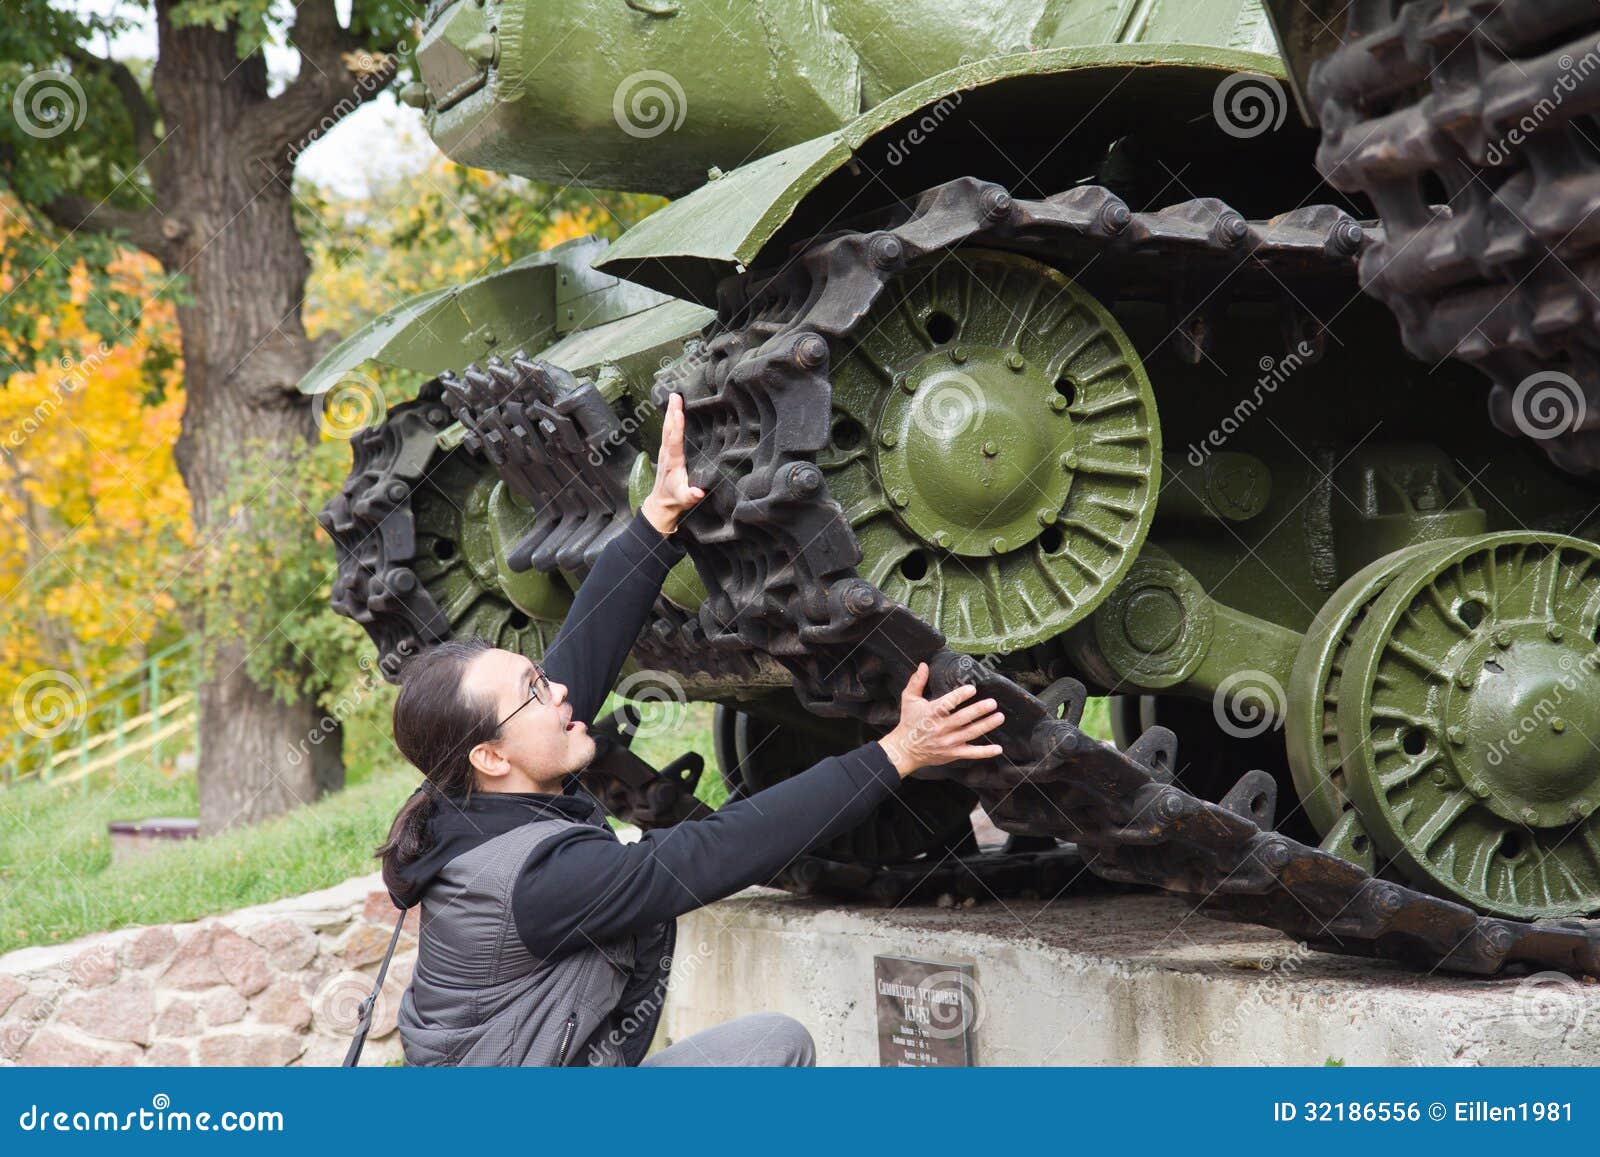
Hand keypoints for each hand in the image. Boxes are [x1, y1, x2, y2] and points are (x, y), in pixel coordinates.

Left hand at [640, 392, 705, 534]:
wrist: (661, 502)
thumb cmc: (675, 499)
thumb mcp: (685, 499)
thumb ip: (691, 495)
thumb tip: (699, 492)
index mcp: (673, 462)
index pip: (674, 441)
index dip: (676, 426)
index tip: (677, 411)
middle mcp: (667, 453)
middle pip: (668, 429)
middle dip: (671, 412)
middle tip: (674, 395)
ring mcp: (665, 451)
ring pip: (667, 428)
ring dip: (670, 412)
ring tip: (674, 396)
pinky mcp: (666, 450)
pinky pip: (668, 431)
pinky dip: (670, 418)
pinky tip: (673, 409)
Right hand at [876, 662, 1004, 778]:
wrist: (905, 750)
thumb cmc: (909, 722)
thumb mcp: (909, 700)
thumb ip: (917, 682)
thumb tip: (924, 665)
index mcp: (931, 714)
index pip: (946, 704)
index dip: (959, 696)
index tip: (971, 689)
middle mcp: (941, 728)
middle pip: (962, 719)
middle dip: (978, 711)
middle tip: (992, 703)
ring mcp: (948, 742)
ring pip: (970, 733)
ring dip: (986, 725)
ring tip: (999, 717)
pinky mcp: (953, 753)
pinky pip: (971, 753)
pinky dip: (985, 752)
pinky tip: (998, 749)